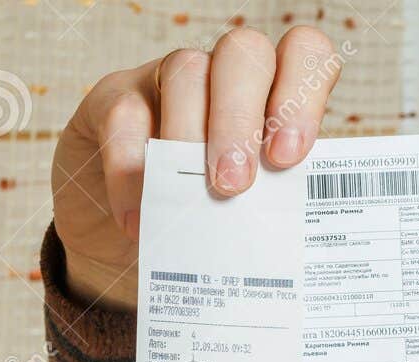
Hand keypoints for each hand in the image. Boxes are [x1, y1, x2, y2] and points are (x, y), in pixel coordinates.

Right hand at [51, 26, 340, 310]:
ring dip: (191, 137)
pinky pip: (123, 116)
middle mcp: (225, 76)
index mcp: (274, 95)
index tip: (288, 156)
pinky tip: (140, 220)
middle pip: (243, 55)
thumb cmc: (211, 227)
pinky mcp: (113, 99)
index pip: (304, 54)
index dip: (301, 95)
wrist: (131, 248)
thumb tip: (305, 250)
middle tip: (235, 184)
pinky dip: (132, 170)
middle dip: (241, 118)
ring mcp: (168, 80)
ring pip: (185, 72)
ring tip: (193, 202)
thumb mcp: (253, 219)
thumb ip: (276, 213)